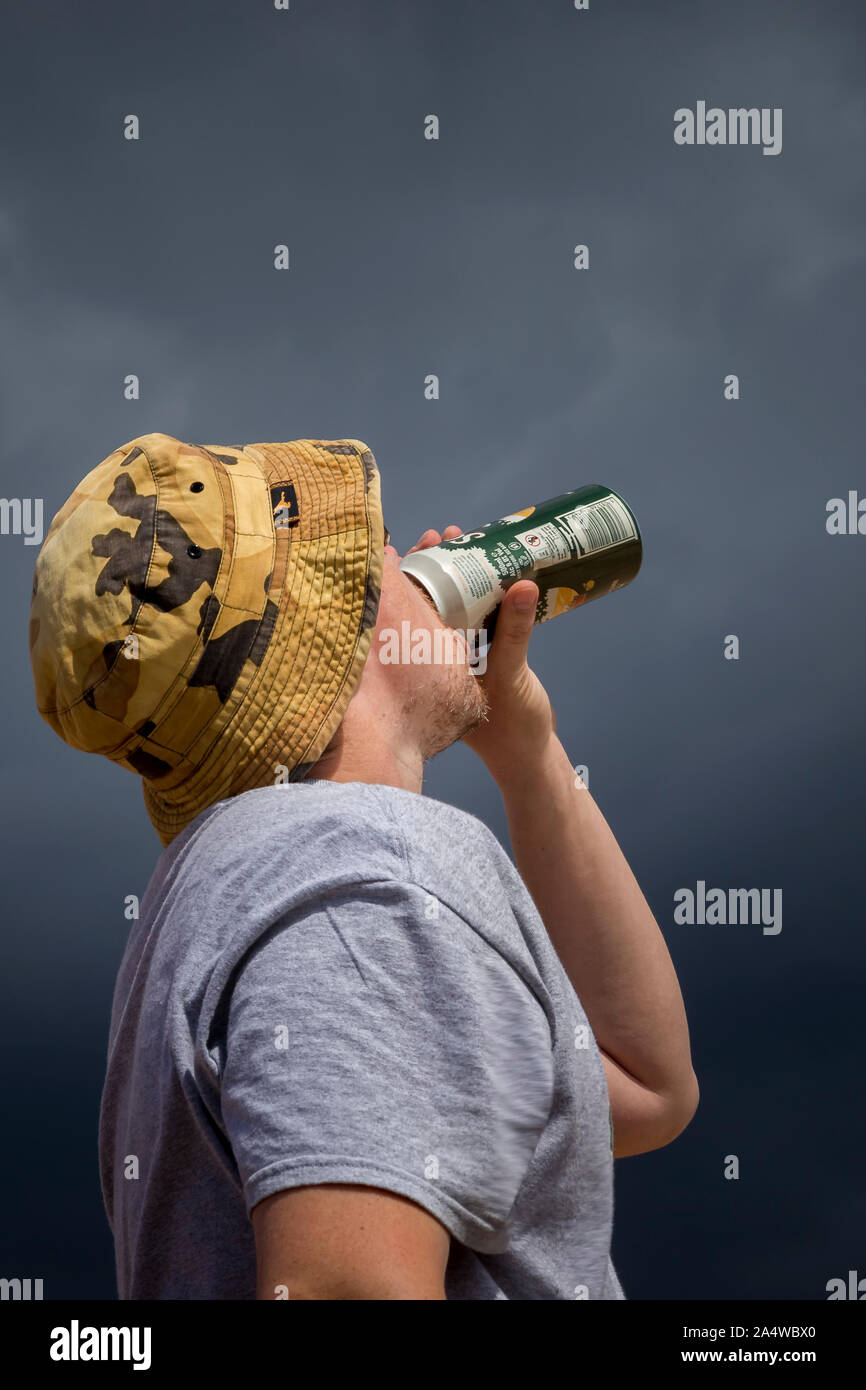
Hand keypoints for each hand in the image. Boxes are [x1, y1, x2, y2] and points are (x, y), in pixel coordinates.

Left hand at [403, 526, 557, 787]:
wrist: (528, 756)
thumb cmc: (512, 726)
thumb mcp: (511, 675)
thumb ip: (515, 633)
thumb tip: (523, 587)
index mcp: (438, 657)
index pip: (419, 604)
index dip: (420, 570)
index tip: (426, 541)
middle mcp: (447, 653)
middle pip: (438, 597)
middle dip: (442, 564)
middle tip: (448, 533)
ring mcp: (466, 653)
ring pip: (459, 603)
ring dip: (462, 574)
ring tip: (462, 540)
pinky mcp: (489, 655)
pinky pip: (483, 615)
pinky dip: (486, 592)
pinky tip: (493, 571)